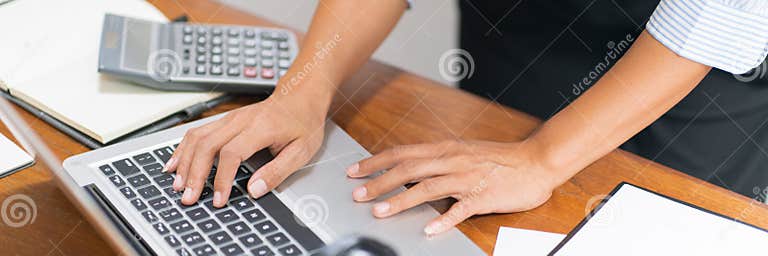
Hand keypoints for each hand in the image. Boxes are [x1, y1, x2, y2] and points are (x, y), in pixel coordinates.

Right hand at [165, 96, 326, 206]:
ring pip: (197, 137)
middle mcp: (240, 120)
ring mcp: (229, 118)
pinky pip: (197, 132)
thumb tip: (255, 190)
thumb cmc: (303, 123)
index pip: (232, 153)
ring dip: (184, 162)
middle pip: (207, 145)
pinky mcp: (224, 120)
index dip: (222, 178)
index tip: (219, 198)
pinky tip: (174, 163)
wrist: (300, 97)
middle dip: (194, 174)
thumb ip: (278, 171)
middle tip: (188, 198)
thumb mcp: (302, 151)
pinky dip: (182, 149)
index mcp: (260, 127)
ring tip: (177, 185)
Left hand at [346, 140, 561, 234]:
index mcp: (446, 149)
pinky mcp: (483, 196)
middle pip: (408, 169)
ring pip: (427, 187)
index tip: (355, 170)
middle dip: (379, 182)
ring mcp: (467, 178)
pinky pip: (460, 209)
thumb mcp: (463, 152)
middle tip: (357, 194)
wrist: (536, 161)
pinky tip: (429, 228)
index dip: (376, 161)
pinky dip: (443, 219)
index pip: (403, 153)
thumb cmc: (500, 159)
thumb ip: (438, 161)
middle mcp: (452, 160)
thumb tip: (410, 170)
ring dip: (401, 199)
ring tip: (380, 211)